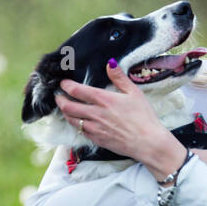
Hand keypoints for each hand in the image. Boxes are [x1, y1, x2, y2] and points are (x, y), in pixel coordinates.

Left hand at [55, 61, 172, 164]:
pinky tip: (78, 121)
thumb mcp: (134, 92)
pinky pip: (80, 131)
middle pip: (68, 106)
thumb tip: (110, 63)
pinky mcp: (96, 139)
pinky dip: (76, 124)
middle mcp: (95, 114)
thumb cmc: (143, 117)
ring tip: (65, 108)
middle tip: (58, 96)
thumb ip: (119, 77)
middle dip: (60, 100)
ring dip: (65, 113)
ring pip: (71, 120)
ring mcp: (94, 128)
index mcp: (104, 100)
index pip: (77, 91)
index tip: (63, 83)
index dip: (66, 86)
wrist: (147, 142)